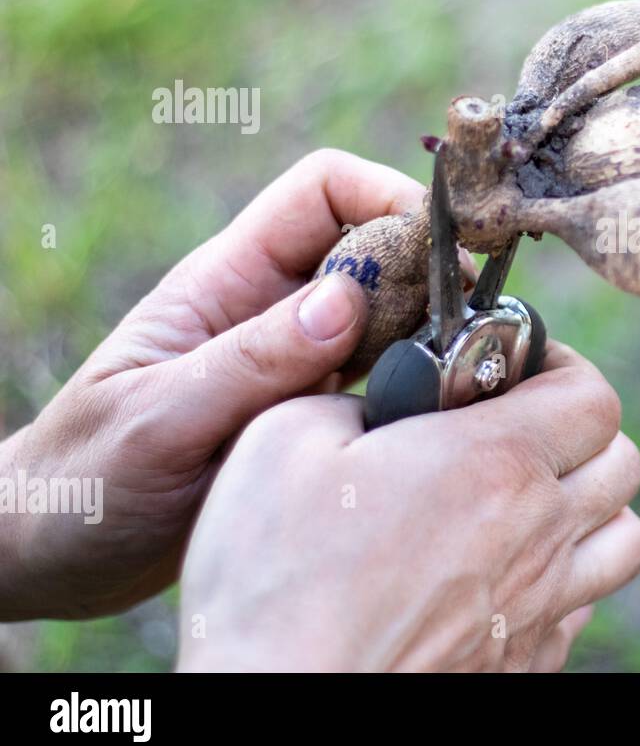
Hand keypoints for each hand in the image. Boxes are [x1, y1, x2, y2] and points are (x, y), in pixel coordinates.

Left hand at [0, 150, 459, 618]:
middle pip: (376, 248)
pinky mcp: (315, 412)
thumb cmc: (86, 478)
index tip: (443, 251)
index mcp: (229, 279)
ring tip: (467, 375)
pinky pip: (385, 378)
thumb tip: (348, 300)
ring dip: (435, 332)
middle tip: (474, 326)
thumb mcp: (161, 417)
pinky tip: (439, 419)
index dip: (389, 198)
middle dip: (432, 270)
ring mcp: (298, 361)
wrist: (58, 554)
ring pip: (393, 316)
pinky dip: (420, 385)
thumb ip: (253, 360)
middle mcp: (273, 309)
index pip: (325, 190)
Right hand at [177, 342, 639, 671]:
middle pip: (623, 461)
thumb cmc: (274, 583)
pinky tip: (501, 572)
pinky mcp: (527, 664)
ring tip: (526, 500)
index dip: (562, 368)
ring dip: (590, 507)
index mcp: (495, 465)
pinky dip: (564, 578)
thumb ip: (355, 397)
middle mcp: (540, 536)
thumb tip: (385, 401)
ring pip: (624, 540)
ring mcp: (542, 608)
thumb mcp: (284, 442)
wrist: (280, 705)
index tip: (517, 367)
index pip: (593, 396)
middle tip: (518, 426)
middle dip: (580, 430)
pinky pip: (583, 606)